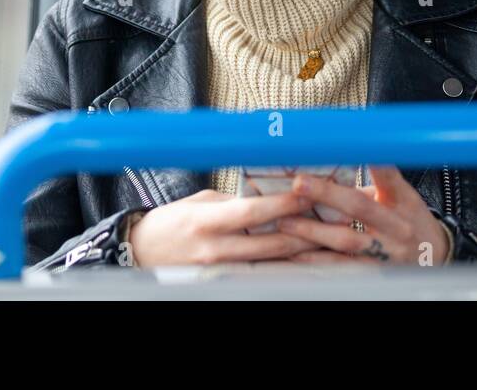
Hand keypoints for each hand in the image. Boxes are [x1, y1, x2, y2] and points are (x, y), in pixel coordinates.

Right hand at [126, 189, 324, 267]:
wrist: (141, 254)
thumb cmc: (170, 223)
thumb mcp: (200, 202)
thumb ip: (234, 201)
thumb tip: (270, 194)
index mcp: (206, 221)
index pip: (252, 212)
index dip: (283, 204)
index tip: (308, 193)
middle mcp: (215, 249)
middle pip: (270, 243)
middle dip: (306, 231)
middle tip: (335, 220)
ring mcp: (221, 271)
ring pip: (272, 264)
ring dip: (303, 253)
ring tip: (330, 242)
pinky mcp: (225, 283)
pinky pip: (262, 276)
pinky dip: (285, 268)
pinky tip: (305, 261)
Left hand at [272, 165, 450, 266]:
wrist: (434, 258)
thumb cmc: (409, 219)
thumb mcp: (400, 196)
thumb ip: (373, 181)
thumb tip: (337, 155)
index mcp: (402, 200)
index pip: (388, 175)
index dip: (373, 161)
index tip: (355, 144)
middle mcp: (396, 226)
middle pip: (360, 207)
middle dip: (327, 194)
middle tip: (299, 183)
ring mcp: (386, 251)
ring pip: (347, 240)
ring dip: (313, 231)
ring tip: (286, 221)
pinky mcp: (375, 273)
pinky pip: (342, 268)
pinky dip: (317, 261)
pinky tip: (296, 254)